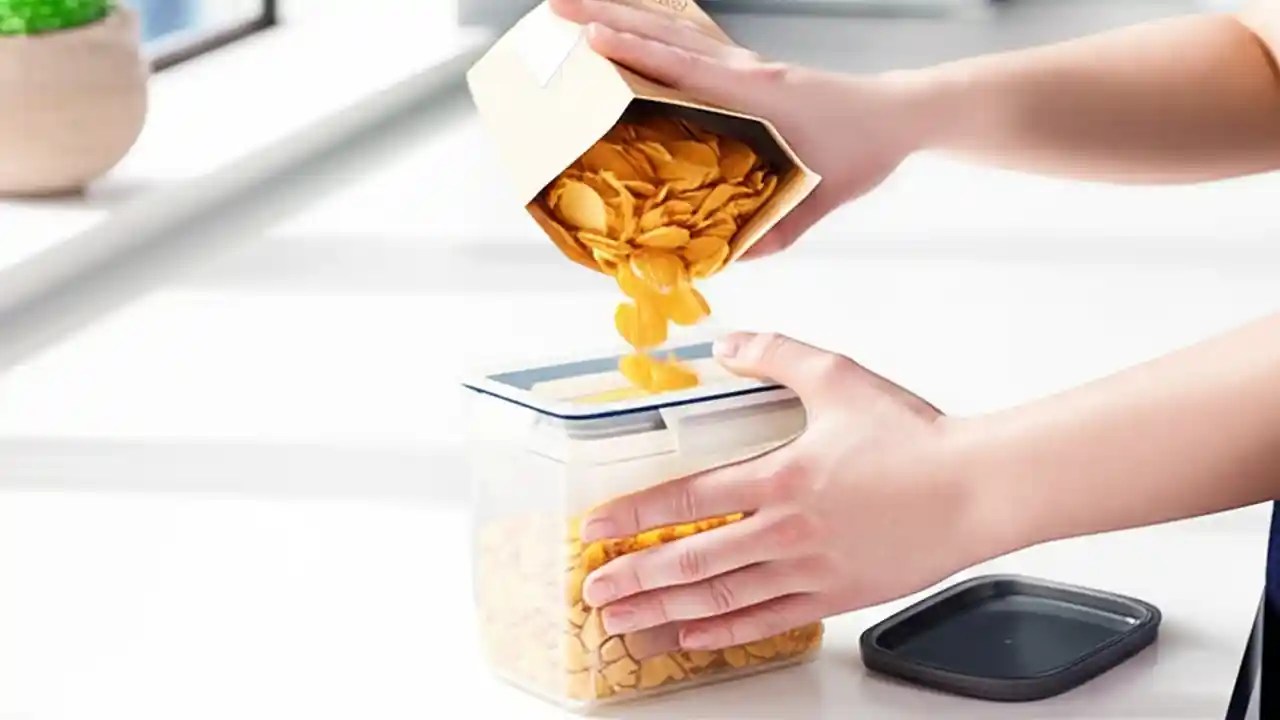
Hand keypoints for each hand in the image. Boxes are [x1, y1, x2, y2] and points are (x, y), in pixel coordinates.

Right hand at [548, 0, 924, 259]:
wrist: (898, 114)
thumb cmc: (861, 151)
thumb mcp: (821, 197)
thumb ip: (776, 228)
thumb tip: (729, 260)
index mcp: (755, 95)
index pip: (683, 68)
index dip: (634, 53)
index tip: (589, 41)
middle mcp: (744, 69)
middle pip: (664, 33)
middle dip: (605, 16)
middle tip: (554, 10)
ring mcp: (744, 64)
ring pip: (673, 29)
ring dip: (622, 14)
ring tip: (574, 10)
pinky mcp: (748, 68)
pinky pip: (690, 41)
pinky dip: (653, 29)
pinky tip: (629, 28)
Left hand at [576, 332, 995, 650]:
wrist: (978, 489)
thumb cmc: (916, 437)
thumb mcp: (839, 377)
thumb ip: (776, 354)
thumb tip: (725, 343)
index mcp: (781, 477)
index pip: (688, 500)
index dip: (635, 516)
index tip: (596, 530)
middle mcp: (786, 531)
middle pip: (693, 562)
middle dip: (635, 579)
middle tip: (592, 592)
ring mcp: (810, 570)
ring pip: (722, 600)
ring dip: (665, 615)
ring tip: (622, 628)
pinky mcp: (836, 596)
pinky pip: (768, 622)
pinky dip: (725, 634)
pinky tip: (693, 640)